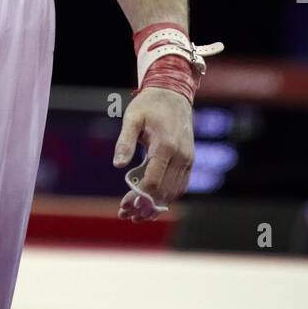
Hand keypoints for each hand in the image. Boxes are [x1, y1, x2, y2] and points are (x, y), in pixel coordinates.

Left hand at [113, 86, 193, 221]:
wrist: (173, 94)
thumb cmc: (149, 105)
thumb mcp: (132, 118)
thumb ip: (125, 141)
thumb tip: (118, 165)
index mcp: (165, 146)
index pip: (152, 182)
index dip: (137, 197)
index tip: (124, 206)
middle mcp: (180, 156)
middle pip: (163, 192)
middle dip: (144, 207)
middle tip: (125, 214)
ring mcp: (188, 159)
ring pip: (174, 193)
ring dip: (156, 206)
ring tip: (136, 215)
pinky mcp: (189, 161)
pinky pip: (181, 186)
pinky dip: (167, 198)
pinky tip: (152, 204)